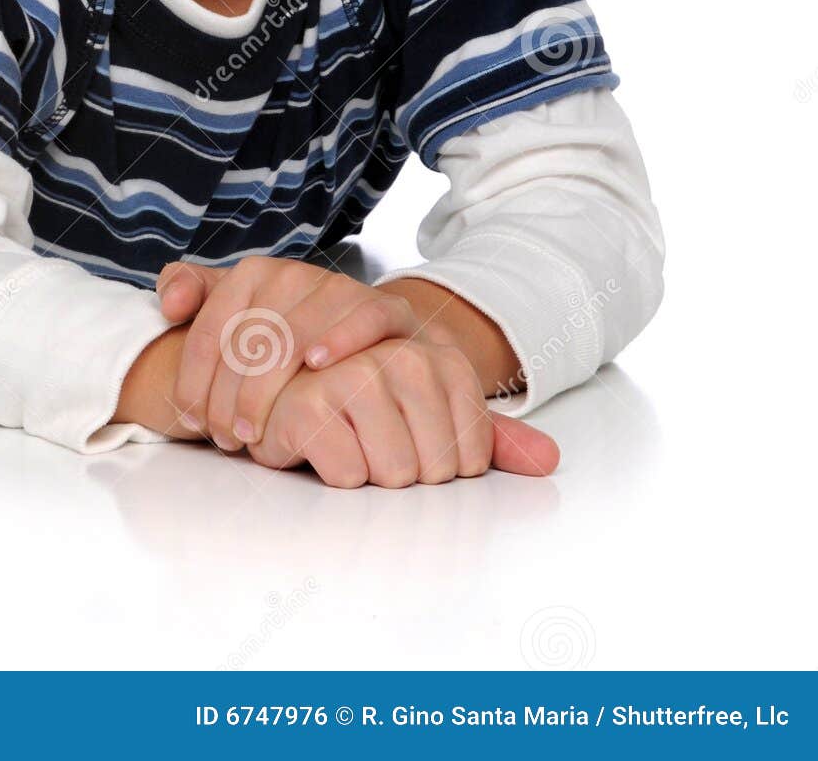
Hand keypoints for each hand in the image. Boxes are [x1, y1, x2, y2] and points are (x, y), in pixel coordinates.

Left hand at [156, 256, 425, 450]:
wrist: (365, 329)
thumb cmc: (286, 332)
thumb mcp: (237, 312)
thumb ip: (194, 294)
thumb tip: (169, 302)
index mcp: (251, 274)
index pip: (212, 329)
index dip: (195, 380)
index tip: (194, 421)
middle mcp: (293, 274)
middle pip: (250, 339)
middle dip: (229, 397)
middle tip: (226, 439)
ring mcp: (339, 289)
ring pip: (295, 334)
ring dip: (269, 388)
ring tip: (256, 433)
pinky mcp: (385, 310)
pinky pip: (364, 317)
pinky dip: (342, 338)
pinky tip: (317, 367)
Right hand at [244, 334, 558, 486]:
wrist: (286, 386)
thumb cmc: (364, 408)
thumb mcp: (436, 414)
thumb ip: (491, 436)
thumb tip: (549, 458)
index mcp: (438, 357)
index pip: (473, 454)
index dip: (448, 470)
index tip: (422, 453)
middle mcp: (400, 357)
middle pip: (435, 468)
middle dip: (407, 477)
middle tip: (376, 453)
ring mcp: (351, 376)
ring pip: (394, 474)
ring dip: (371, 477)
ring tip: (348, 447)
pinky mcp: (307, 404)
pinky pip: (348, 476)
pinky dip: (335, 476)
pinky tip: (319, 447)